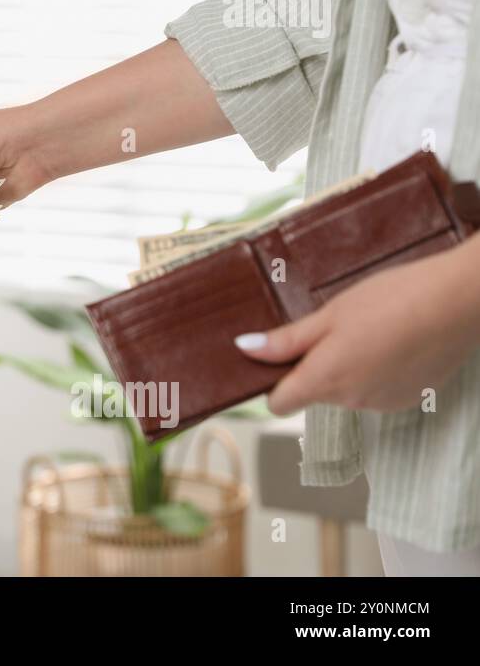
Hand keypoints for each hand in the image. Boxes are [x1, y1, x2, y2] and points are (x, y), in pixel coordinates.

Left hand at [234, 247, 479, 415]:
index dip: (273, 383)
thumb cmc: (393, 299)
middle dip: (315, 365)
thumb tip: (245, 350)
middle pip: (315, 392)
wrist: (461, 302)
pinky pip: (377, 389)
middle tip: (333, 326)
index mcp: (326, 380)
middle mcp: (352, 401)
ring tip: (369, 329)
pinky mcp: (410, 398)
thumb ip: (286, 340)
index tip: (277, 358)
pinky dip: (377, 370)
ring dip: (348, 367)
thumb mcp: (330, 314)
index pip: (280, 404)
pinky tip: (394, 340)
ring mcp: (383, 403)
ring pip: (347, 390)